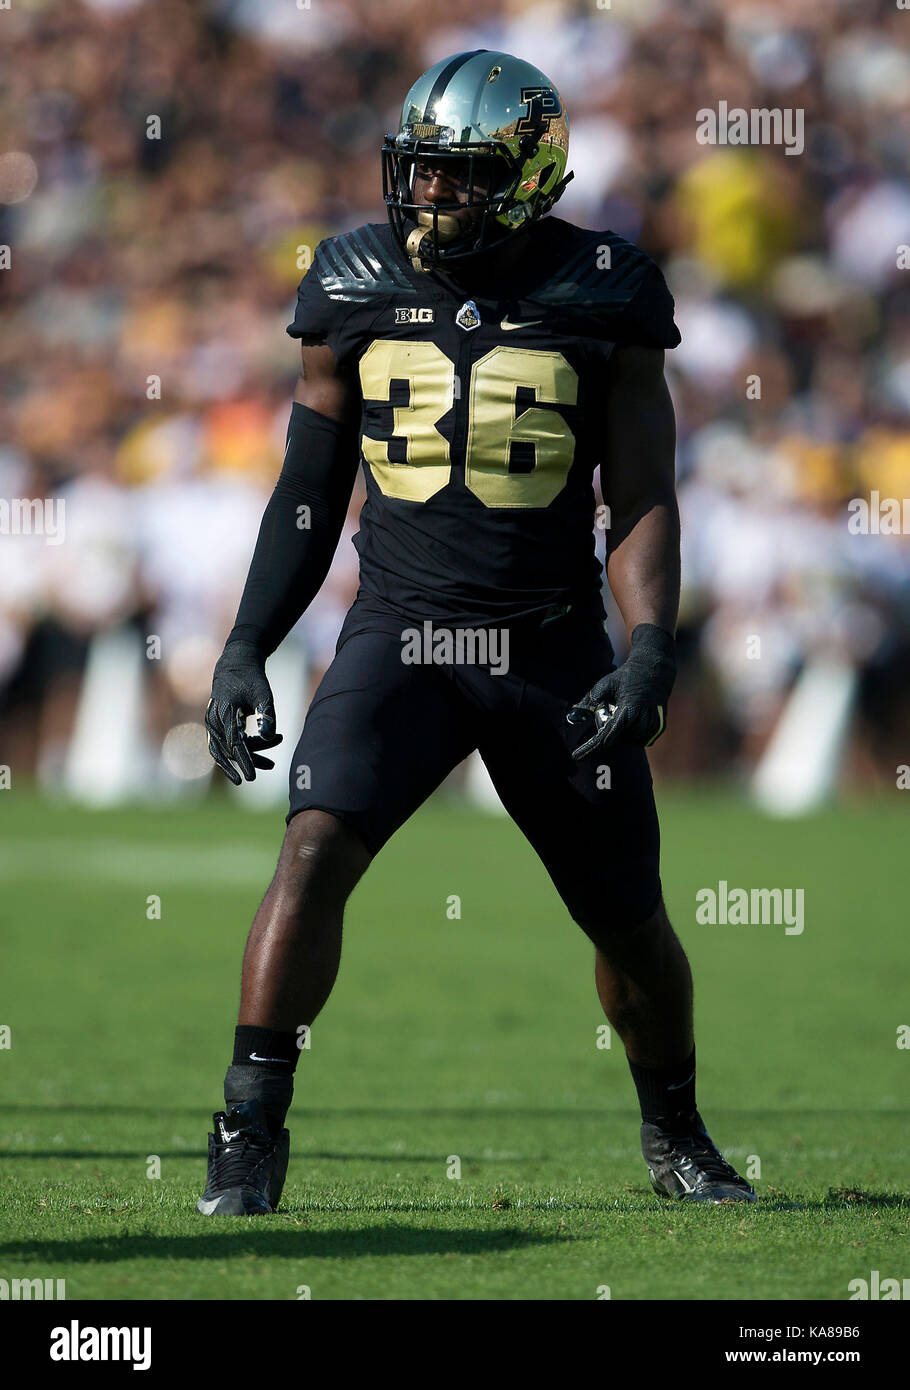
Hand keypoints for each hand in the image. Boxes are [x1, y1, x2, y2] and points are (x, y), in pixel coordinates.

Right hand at [204, 641, 282, 784]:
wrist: (236, 666)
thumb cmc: (252, 679)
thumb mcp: (264, 694)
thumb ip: (267, 715)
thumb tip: (269, 737)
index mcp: (225, 711)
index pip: (234, 743)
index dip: (243, 761)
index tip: (252, 777)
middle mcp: (214, 720)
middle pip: (227, 750)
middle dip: (247, 761)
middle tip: (268, 768)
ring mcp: (213, 723)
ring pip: (226, 750)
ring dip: (247, 757)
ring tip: (271, 763)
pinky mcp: (217, 726)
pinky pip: (226, 745)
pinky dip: (243, 750)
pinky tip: (261, 751)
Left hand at [567, 623, 675, 759]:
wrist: (653, 671)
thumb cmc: (626, 677)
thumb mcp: (605, 685)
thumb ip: (588, 702)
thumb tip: (571, 718)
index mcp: (628, 711)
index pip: (605, 737)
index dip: (590, 748)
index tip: (576, 756)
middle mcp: (642, 721)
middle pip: (615, 740)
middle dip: (608, 731)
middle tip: (612, 710)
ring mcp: (652, 727)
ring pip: (627, 742)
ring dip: (620, 733)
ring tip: (624, 711)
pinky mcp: (658, 729)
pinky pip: (638, 740)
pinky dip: (631, 733)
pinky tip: (632, 717)